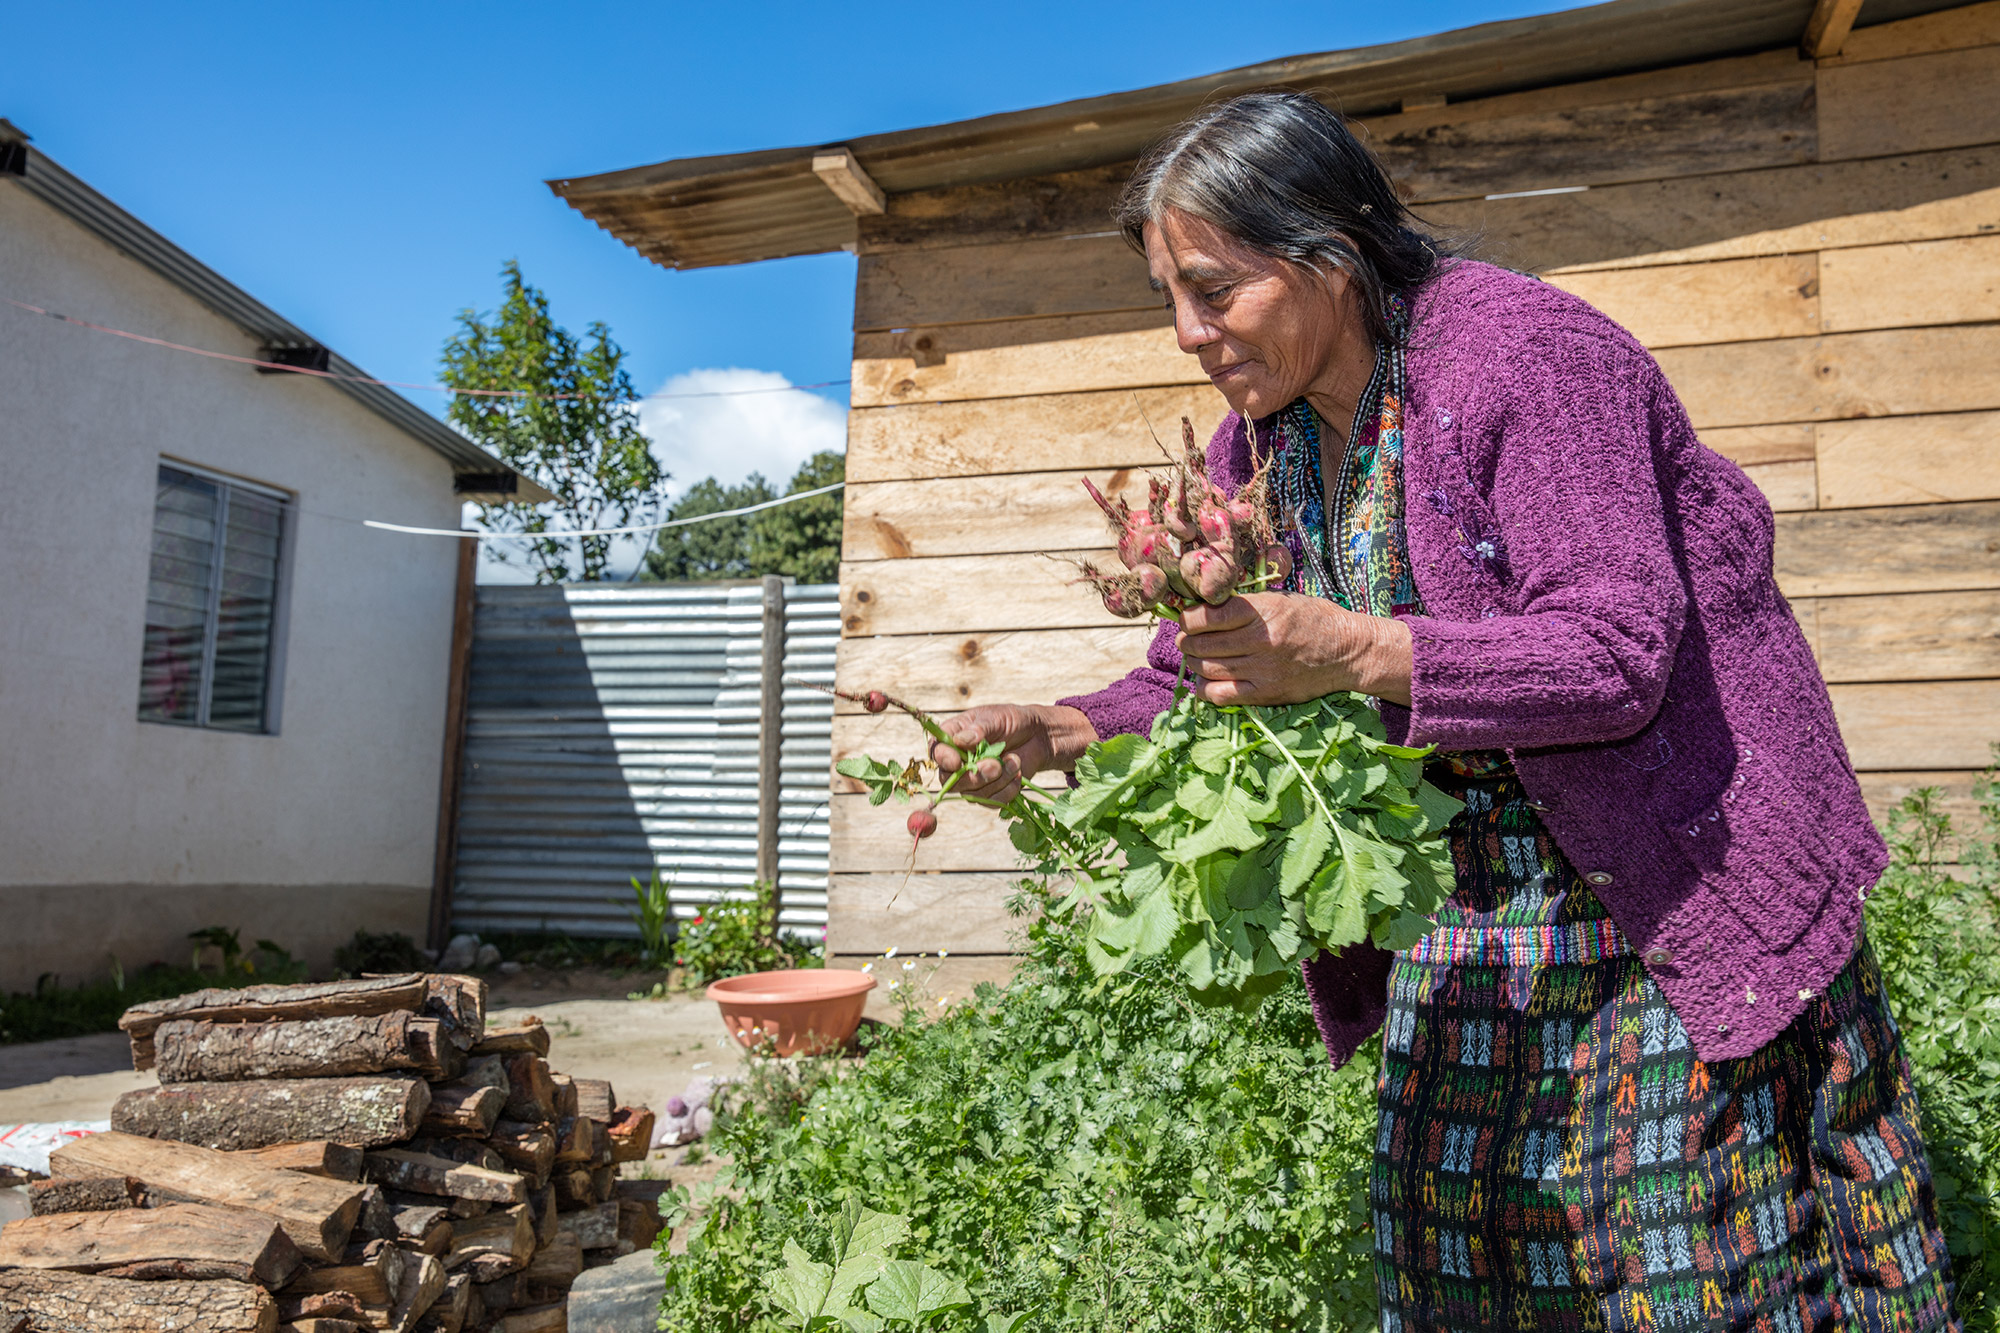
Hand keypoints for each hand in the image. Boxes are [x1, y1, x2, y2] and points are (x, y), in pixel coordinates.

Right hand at [930, 704, 1096, 806]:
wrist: (1037, 737)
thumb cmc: (1013, 721)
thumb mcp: (997, 718)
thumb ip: (979, 729)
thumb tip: (961, 740)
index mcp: (953, 738)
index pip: (937, 751)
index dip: (943, 759)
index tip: (957, 762)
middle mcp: (957, 762)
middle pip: (949, 780)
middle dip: (974, 776)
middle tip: (995, 765)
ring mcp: (972, 780)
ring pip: (973, 794)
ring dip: (997, 781)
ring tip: (1015, 761)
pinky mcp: (989, 794)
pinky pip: (992, 802)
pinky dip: (1008, 790)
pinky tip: (1017, 775)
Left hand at [1177, 593, 1412, 706]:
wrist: (1348, 651)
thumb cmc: (1313, 619)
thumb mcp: (1280, 599)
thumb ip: (1244, 604)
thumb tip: (1204, 606)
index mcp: (1263, 611)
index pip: (1207, 617)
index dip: (1189, 619)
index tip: (1188, 619)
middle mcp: (1261, 641)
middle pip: (1202, 644)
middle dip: (1187, 641)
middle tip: (1188, 639)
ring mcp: (1263, 670)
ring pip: (1207, 669)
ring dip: (1195, 663)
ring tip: (1198, 657)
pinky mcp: (1266, 693)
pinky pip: (1220, 695)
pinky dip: (1205, 688)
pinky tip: (1206, 680)